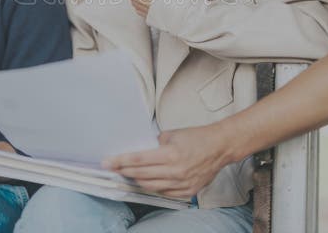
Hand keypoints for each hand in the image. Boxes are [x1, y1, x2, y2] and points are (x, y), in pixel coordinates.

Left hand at [102, 123, 230, 198]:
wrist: (220, 147)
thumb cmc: (197, 137)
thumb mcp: (172, 134)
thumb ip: (154, 143)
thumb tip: (139, 150)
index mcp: (171, 154)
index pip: (138, 160)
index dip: (120, 161)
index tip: (107, 162)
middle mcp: (175, 172)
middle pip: (140, 174)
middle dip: (123, 170)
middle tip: (112, 167)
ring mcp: (181, 184)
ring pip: (149, 186)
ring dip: (136, 179)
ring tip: (128, 173)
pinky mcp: (187, 192)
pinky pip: (162, 192)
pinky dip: (152, 186)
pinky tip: (147, 179)